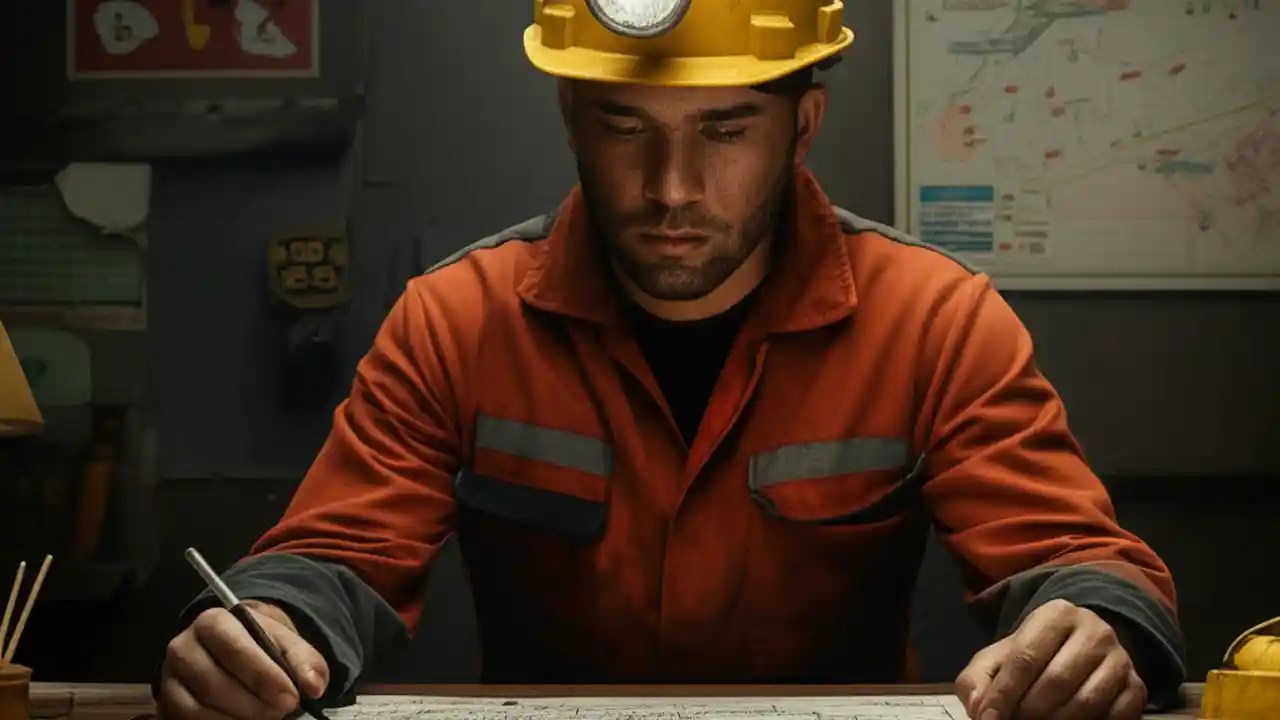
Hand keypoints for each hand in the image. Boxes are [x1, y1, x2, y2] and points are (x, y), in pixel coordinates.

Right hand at [157, 600, 328, 719]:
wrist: (236, 649)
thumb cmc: (261, 646)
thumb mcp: (286, 643)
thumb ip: (304, 660)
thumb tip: (314, 686)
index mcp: (214, 622)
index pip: (234, 648)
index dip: (263, 676)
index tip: (290, 697)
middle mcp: (184, 646)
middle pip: (214, 682)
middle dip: (253, 704)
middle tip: (281, 712)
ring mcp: (171, 677)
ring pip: (199, 707)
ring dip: (238, 718)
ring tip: (266, 718)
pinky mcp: (167, 702)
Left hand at [956, 599, 1146, 719]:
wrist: (1073, 651)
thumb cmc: (1028, 658)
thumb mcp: (996, 660)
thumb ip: (979, 681)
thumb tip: (981, 710)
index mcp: (1056, 614)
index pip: (1025, 658)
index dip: (1004, 694)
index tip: (989, 718)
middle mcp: (1094, 630)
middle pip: (1057, 680)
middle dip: (1029, 711)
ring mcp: (1120, 658)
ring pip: (1087, 701)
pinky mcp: (1137, 686)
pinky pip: (1117, 715)